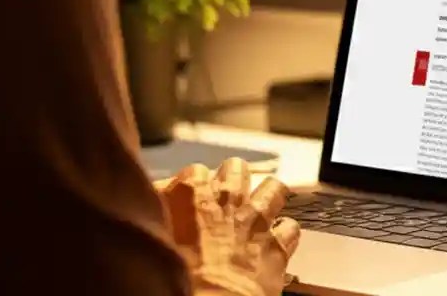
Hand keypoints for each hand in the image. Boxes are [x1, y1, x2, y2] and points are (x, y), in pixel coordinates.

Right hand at [157, 158, 301, 295]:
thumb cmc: (176, 278)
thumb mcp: (156, 239)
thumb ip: (163, 216)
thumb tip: (160, 210)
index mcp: (192, 195)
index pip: (193, 172)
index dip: (191, 187)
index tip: (186, 202)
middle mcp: (228, 201)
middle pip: (236, 169)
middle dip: (232, 180)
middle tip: (223, 200)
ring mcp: (256, 221)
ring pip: (272, 189)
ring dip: (265, 198)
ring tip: (256, 211)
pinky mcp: (277, 247)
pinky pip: (290, 228)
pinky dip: (284, 234)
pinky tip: (274, 242)